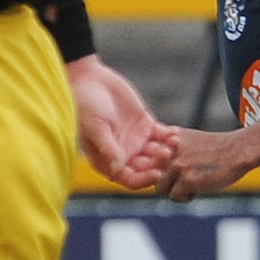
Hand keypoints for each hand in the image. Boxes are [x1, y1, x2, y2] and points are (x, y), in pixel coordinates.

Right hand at [68, 55, 175, 188]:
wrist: (89, 80)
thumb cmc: (84, 106)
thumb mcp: (95, 127)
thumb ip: (108, 147)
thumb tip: (117, 170)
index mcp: (109, 161)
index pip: (130, 179)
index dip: (144, 179)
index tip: (157, 172)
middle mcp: (124, 154)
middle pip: (148, 167)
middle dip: (159, 163)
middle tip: (167, 152)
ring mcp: (136, 140)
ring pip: (157, 153)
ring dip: (167, 150)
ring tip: (174, 141)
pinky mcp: (145, 125)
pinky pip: (162, 135)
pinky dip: (170, 136)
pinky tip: (175, 132)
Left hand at [154, 126, 259, 202]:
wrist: (237, 150)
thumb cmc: (216, 147)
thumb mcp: (187, 138)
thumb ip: (169, 147)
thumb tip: (153, 167)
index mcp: (165, 138)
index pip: (148, 160)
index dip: (159, 169)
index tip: (175, 169)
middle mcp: (167, 150)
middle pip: (152, 176)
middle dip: (167, 181)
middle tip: (186, 178)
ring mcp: (176, 165)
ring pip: (161, 188)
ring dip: (176, 190)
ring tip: (193, 184)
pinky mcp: (186, 180)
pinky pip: (174, 197)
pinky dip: (186, 197)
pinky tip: (199, 188)